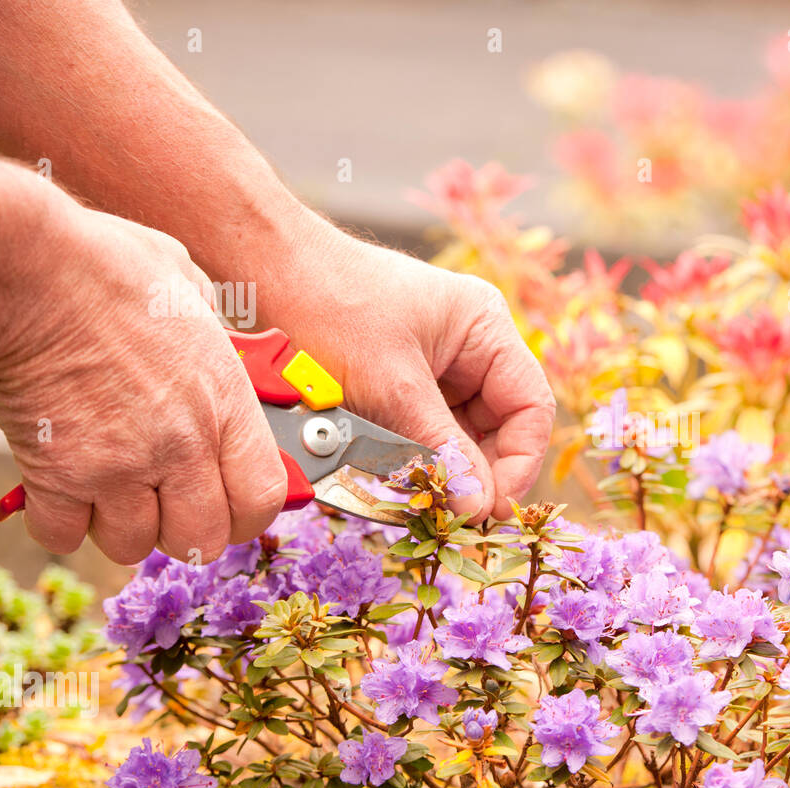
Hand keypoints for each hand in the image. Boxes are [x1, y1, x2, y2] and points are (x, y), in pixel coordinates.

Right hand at [0, 184, 285, 563]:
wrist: (33, 266)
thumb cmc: (106, 267)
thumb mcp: (192, 293)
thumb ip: (213, 333)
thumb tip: (216, 336)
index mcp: (224, 402)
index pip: (262, 498)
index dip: (248, 514)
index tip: (233, 507)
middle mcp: (183, 443)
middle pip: (202, 539)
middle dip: (185, 532)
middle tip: (166, 507)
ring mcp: (122, 464)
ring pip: (134, 545)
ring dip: (122, 527)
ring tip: (110, 492)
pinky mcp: (61, 474)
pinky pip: (65, 534)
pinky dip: (61, 522)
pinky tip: (62, 489)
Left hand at [256, 224, 555, 520]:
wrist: (259, 270)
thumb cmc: (327, 304)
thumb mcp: (390, 386)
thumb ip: (439, 449)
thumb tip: (478, 507)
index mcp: (485, 328)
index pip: (530, 408)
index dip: (518, 463)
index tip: (491, 507)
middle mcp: (469, 346)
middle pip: (498, 427)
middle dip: (476, 471)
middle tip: (451, 514)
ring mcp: (435, 364)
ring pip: (457, 436)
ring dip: (440, 468)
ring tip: (416, 498)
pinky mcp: (401, 382)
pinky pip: (422, 431)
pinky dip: (410, 458)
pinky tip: (391, 478)